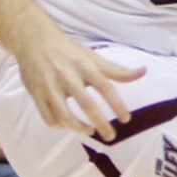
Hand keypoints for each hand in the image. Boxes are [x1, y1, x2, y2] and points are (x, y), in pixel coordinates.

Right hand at [16, 26, 145, 138]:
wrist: (32, 39)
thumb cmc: (67, 49)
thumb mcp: (92, 56)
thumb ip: (116, 70)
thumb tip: (143, 72)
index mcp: (84, 65)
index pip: (105, 87)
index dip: (117, 105)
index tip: (126, 119)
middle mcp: (67, 76)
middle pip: (86, 104)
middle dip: (100, 123)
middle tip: (111, 136)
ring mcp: (49, 86)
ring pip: (64, 115)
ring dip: (79, 128)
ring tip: (90, 131)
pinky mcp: (36, 94)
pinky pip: (48, 118)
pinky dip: (61, 126)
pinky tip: (70, 126)